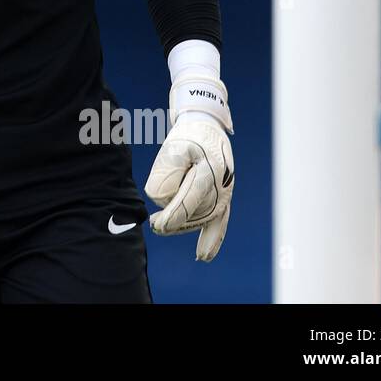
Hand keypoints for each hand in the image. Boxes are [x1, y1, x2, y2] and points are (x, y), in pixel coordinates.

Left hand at [145, 76, 233, 261]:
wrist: (206, 124)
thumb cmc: (187, 135)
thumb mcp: (173, 147)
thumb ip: (166, 172)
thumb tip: (161, 199)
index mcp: (209, 172)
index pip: (189, 203)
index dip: (173, 217)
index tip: (157, 225)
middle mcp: (221, 185)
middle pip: (196, 213)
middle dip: (175, 222)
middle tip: (155, 225)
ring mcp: (225, 192)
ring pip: (204, 218)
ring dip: (185, 225)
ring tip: (165, 227)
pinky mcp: (223, 196)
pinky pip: (220, 222)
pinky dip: (212, 239)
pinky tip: (204, 255)